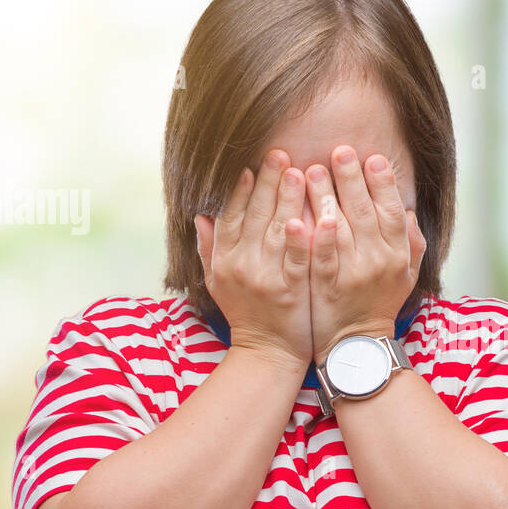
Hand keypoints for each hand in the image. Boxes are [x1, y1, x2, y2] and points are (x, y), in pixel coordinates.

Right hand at [194, 149, 312, 371]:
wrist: (268, 354)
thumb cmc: (247, 314)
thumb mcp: (218, 282)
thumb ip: (209, 248)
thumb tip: (199, 215)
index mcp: (225, 260)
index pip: (232, 216)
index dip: (240, 189)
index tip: (250, 165)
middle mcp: (242, 266)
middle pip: (256, 215)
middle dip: (269, 182)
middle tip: (281, 154)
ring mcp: (266, 279)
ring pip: (278, 231)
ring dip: (288, 199)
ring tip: (300, 172)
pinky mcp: (291, 292)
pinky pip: (298, 260)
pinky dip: (302, 240)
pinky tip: (309, 218)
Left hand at [305, 145, 426, 364]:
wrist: (357, 345)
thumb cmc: (380, 303)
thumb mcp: (406, 274)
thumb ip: (410, 241)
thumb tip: (408, 210)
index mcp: (397, 253)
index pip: (391, 209)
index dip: (383, 182)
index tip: (372, 157)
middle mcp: (378, 260)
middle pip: (364, 210)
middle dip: (351, 177)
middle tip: (339, 150)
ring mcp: (353, 274)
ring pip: (340, 227)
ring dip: (325, 196)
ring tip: (311, 169)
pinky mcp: (328, 286)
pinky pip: (323, 257)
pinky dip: (318, 237)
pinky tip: (309, 216)